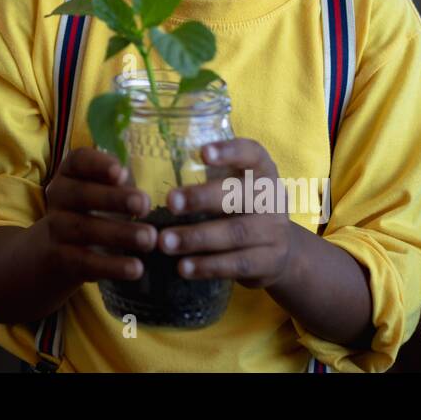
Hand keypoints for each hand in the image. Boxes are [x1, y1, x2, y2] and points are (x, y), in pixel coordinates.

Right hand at [32, 147, 157, 284]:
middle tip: (144, 204)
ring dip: (120, 233)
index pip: (78, 161)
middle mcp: (58, 198)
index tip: (121, 171)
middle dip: (113, 198)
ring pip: (84, 229)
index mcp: (69, 174)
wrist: (48, 255)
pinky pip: (86, 262)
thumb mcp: (99, 192)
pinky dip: (112, 266)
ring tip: (149, 239)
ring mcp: (56, 229)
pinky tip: (136, 268)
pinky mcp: (61, 260)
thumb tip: (128, 177)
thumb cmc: (88, 214)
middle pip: (81, 194)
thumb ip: (117, 183)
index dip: (98, 164)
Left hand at [161, 137, 295, 289]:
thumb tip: (139, 172)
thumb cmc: (241, 209)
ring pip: (236, 233)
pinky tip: (183, 267)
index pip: (252, 153)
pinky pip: (237, 264)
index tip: (202, 153)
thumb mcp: (234, 187)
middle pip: (240, 196)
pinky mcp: (269, 263)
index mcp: (262, 172)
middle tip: (170, 201)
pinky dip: (208, 266)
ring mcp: (274, 232)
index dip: (229, 151)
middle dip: (202, 198)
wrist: (281, 252)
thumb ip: (204, 175)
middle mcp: (272, 199)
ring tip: (165, 242)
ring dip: (197, 238)